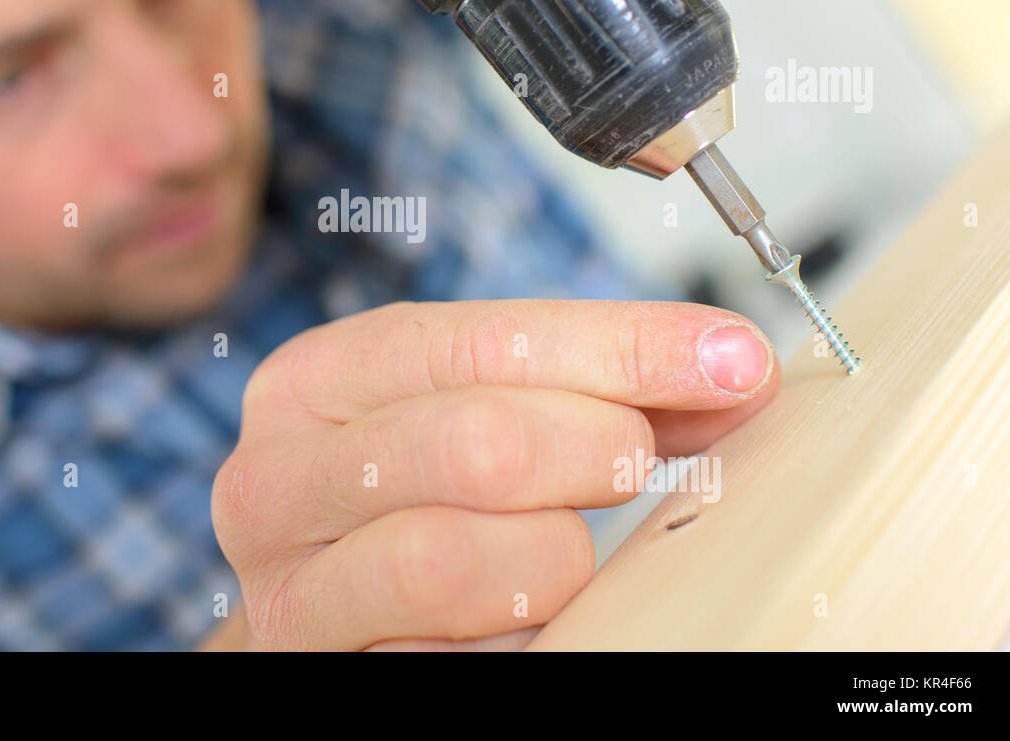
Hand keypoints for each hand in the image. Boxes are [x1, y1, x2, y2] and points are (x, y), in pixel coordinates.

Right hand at [211, 299, 777, 649]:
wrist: (326, 601)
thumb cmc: (410, 496)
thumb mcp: (469, 408)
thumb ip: (584, 384)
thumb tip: (732, 367)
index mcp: (314, 381)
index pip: (483, 342)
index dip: (622, 348)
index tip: (733, 361)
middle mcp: (277, 480)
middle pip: (478, 444)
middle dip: (597, 451)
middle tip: (633, 467)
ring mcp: (288, 590)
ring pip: (459, 560)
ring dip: (554, 559)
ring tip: (558, 555)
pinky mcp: (319, 667)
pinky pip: (455, 654)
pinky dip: (519, 634)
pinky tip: (527, 615)